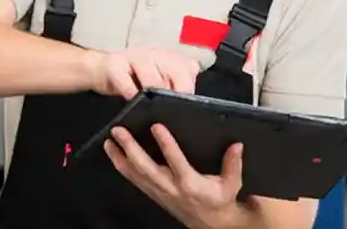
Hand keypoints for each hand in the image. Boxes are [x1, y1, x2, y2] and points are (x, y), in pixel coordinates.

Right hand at [89, 46, 200, 99]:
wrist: (100, 69)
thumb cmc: (132, 78)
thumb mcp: (156, 80)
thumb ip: (172, 87)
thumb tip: (186, 107)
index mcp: (168, 57)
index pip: (188, 69)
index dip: (189, 88)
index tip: (187, 106)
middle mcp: (154, 53)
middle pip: (174, 69)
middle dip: (176, 91)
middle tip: (173, 108)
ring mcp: (133, 56)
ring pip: (150, 73)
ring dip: (155, 89)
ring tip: (155, 105)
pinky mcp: (114, 64)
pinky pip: (124, 78)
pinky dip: (129, 91)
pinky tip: (132, 99)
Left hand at [104, 124, 243, 228]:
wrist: (210, 223)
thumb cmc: (220, 199)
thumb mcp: (232, 183)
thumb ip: (233, 164)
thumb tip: (237, 144)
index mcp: (191, 184)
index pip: (176, 162)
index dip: (166, 144)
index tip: (156, 126)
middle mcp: (171, 187)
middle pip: (146, 167)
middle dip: (130, 148)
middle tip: (119, 131)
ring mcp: (159, 191)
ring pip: (135, 173)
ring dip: (120, 156)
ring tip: (109, 140)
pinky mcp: (153, 192)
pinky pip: (133, 179)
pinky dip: (121, 166)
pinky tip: (113, 153)